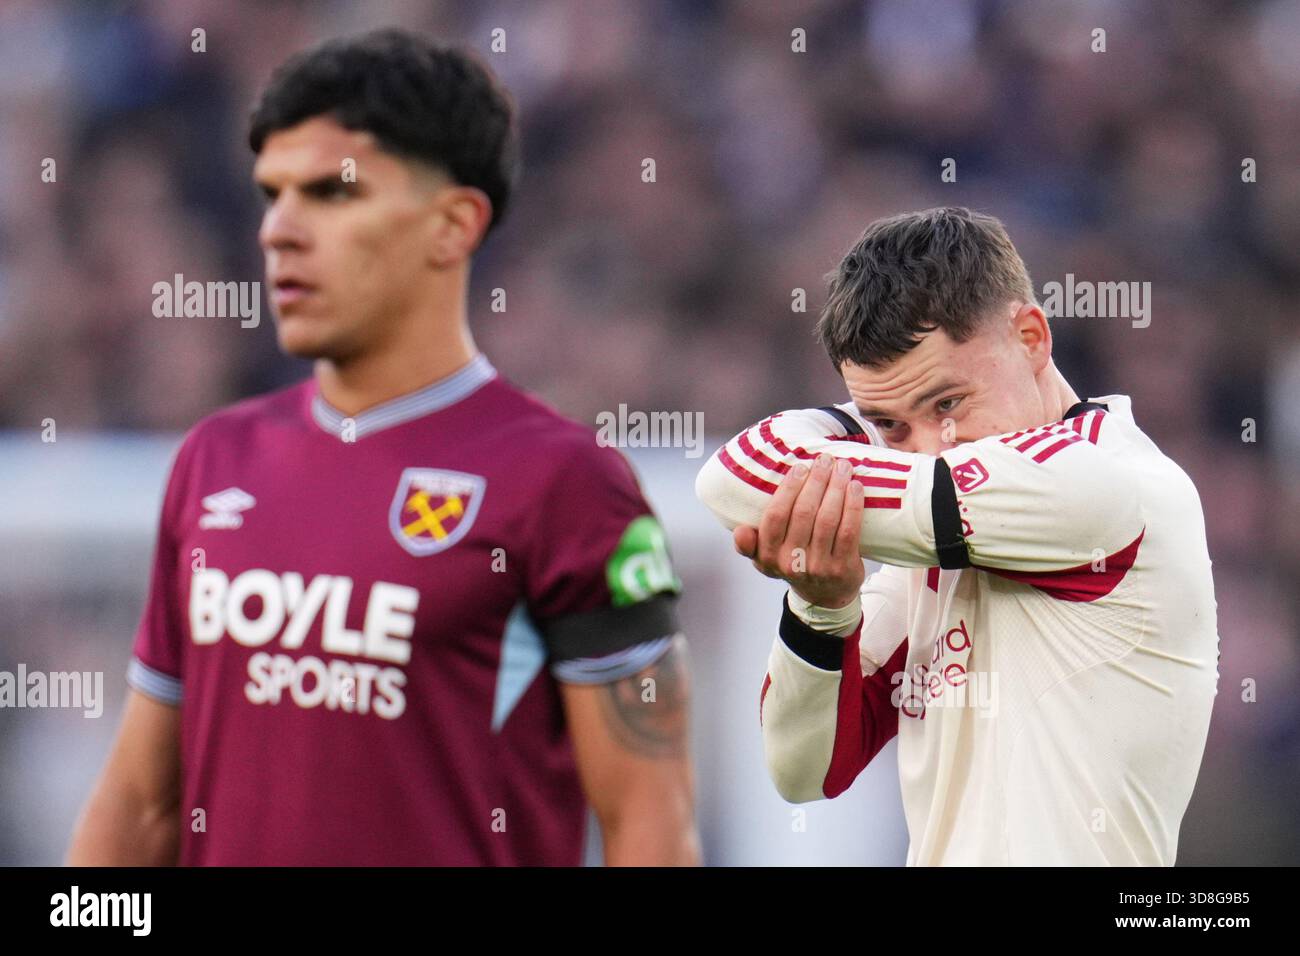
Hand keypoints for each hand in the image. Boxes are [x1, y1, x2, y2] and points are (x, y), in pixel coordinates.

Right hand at [733, 452, 865, 607]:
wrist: (825, 596)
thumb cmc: (793, 564)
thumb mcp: (765, 559)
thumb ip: (750, 544)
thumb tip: (740, 531)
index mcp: (767, 556)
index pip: (775, 517)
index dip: (788, 490)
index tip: (800, 467)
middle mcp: (791, 562)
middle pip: (803, 513)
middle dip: (816, 481)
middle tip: (824, 460)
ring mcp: (818, 567)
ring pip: (827, 519)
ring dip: (836, 488)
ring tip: (842, 467)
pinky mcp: (842, 567)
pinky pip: (848, 531)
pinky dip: (852, 506)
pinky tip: (855, 487)